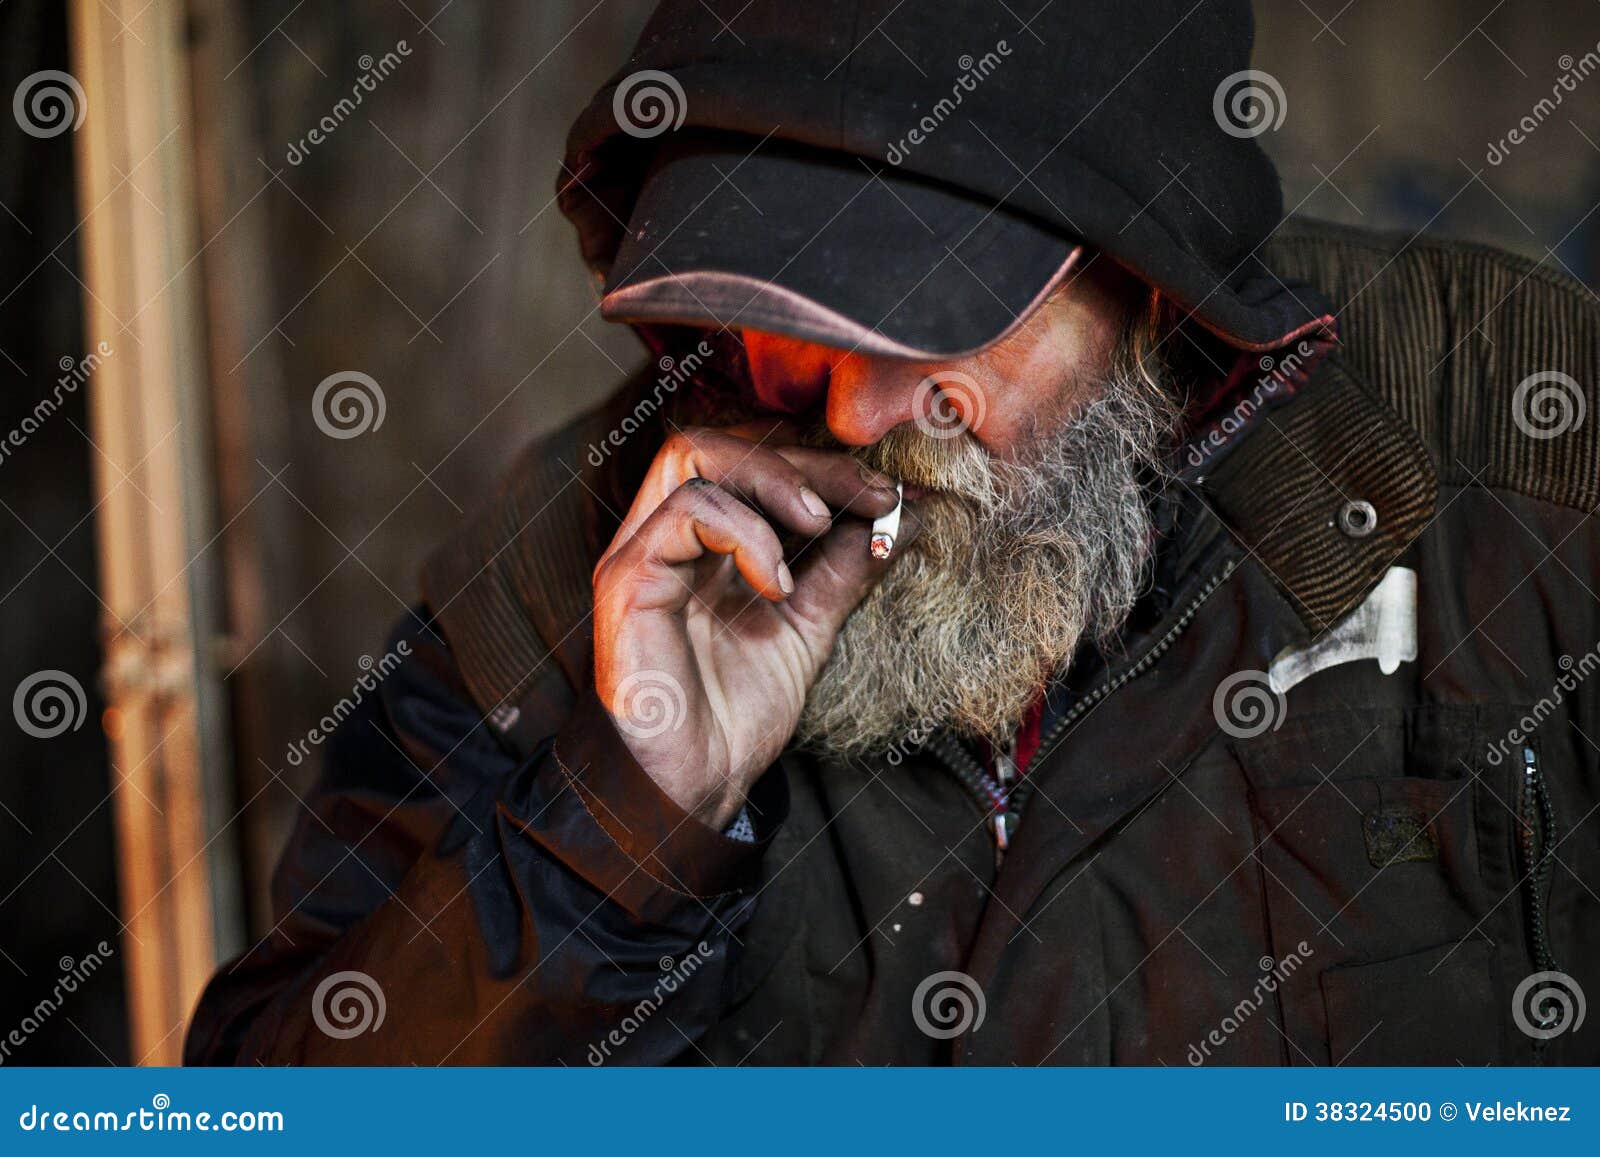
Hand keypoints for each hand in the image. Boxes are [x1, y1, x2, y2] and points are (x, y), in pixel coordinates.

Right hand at [591, 422, 908, 827]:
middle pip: (722, 441)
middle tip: (866, 496)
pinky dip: (744, 532)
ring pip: (693, 455)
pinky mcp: (627, 579)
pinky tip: (776, 582)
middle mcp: (666, 535)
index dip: (821, 465)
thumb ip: (845, 569)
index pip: (753, 459)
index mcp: (704, 541)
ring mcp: (641, 552)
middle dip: (803, 461)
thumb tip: (907, 517)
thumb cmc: (734, 715)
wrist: (692, 787)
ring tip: (819, 527)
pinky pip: (684, 513)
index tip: (886, 495)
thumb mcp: (809, 627)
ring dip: (773, 481)